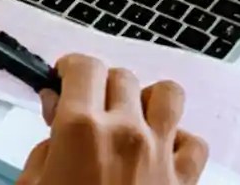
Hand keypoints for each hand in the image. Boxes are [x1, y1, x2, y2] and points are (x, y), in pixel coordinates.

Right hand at [16, 54, 207, 184]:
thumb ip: (45, 147)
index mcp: (82, 129)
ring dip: (147, 99)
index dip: (71, 68)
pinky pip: (194, 141)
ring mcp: (160, 155)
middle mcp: (126, 132)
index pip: (84, 66)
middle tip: (86, 109)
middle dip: (101, 86)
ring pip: (167, 94)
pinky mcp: (184, 182)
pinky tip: (159, 151)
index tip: (63, 79)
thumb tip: (55, 122)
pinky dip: (180, 140)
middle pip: (121, 76)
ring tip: (130, 117)